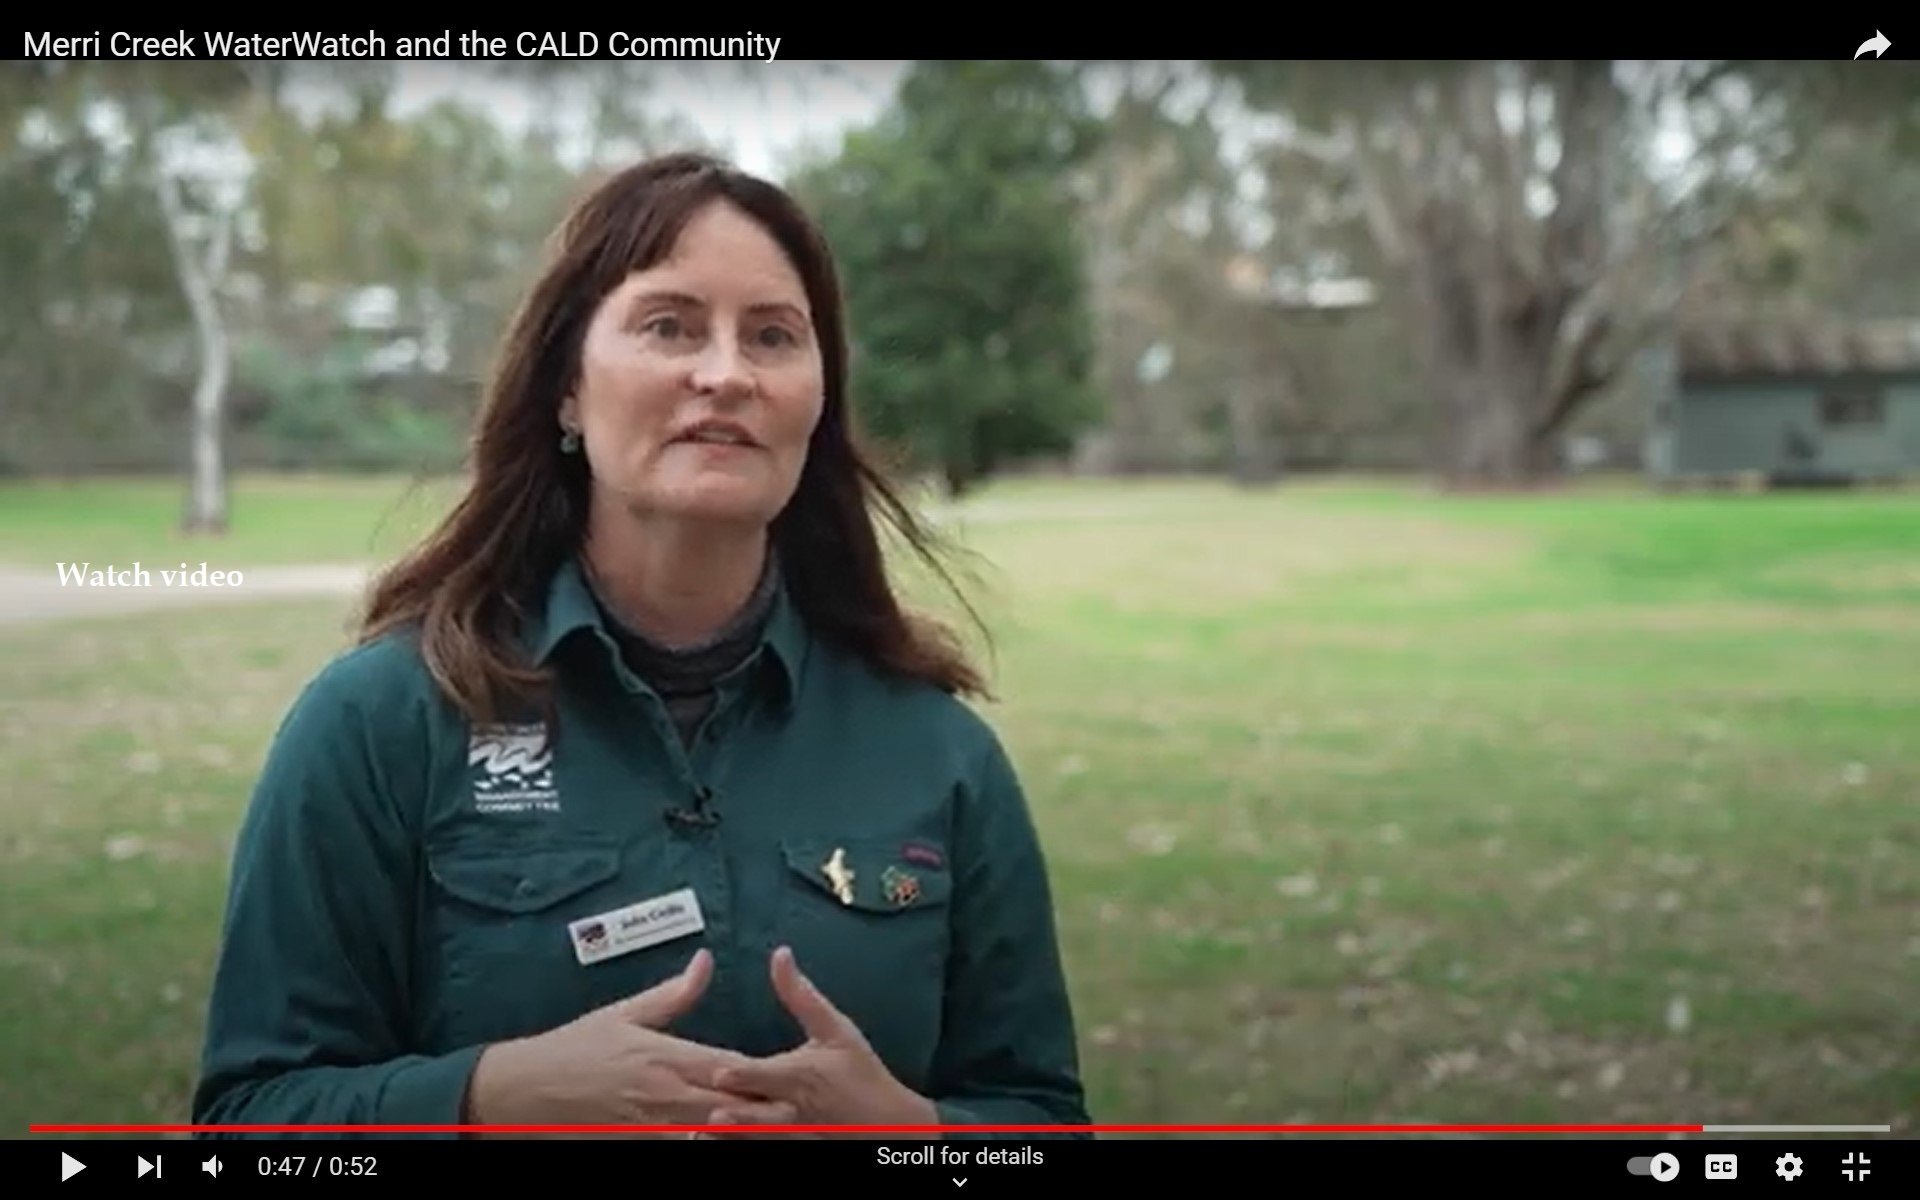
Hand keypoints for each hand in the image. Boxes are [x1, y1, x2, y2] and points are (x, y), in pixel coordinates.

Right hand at [464, 949, 796, 1136]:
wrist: (525, 1090)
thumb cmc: (574, 1049)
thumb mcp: (624, 1013)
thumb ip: (673, 994)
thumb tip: (706, 960)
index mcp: (669, 1055)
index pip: (733, 1065)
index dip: (763, 1074)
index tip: (790, 1075)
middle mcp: (667, 1093)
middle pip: (733, 1106)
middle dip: (763, 1110)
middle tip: (793, 1111)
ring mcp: (654, 1127)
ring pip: (713, 1135)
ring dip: (738, 1131)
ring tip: (769, 1131)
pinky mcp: (638, 1145)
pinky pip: (680, 1150)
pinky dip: (702, 1146)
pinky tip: (718, 1140)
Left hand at [703, 946, 937, 1137]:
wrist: (887, 1123)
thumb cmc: (859, 1073)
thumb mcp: (835, 1029)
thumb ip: (800, 995)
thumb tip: (779, 955)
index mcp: (798, 1076)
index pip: (762, 1076)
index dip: (738, 1076)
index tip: (716, 1073)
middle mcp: (789, 1109)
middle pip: (752, 1114)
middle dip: (730, 1113)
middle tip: (707, 1111)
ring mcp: (788, 1134)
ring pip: (752, 1136)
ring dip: (729, 1134)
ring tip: (702, 1132)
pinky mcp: (786, 1146)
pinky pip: (760, 1147)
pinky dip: (738, 1143)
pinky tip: (710, 1141)